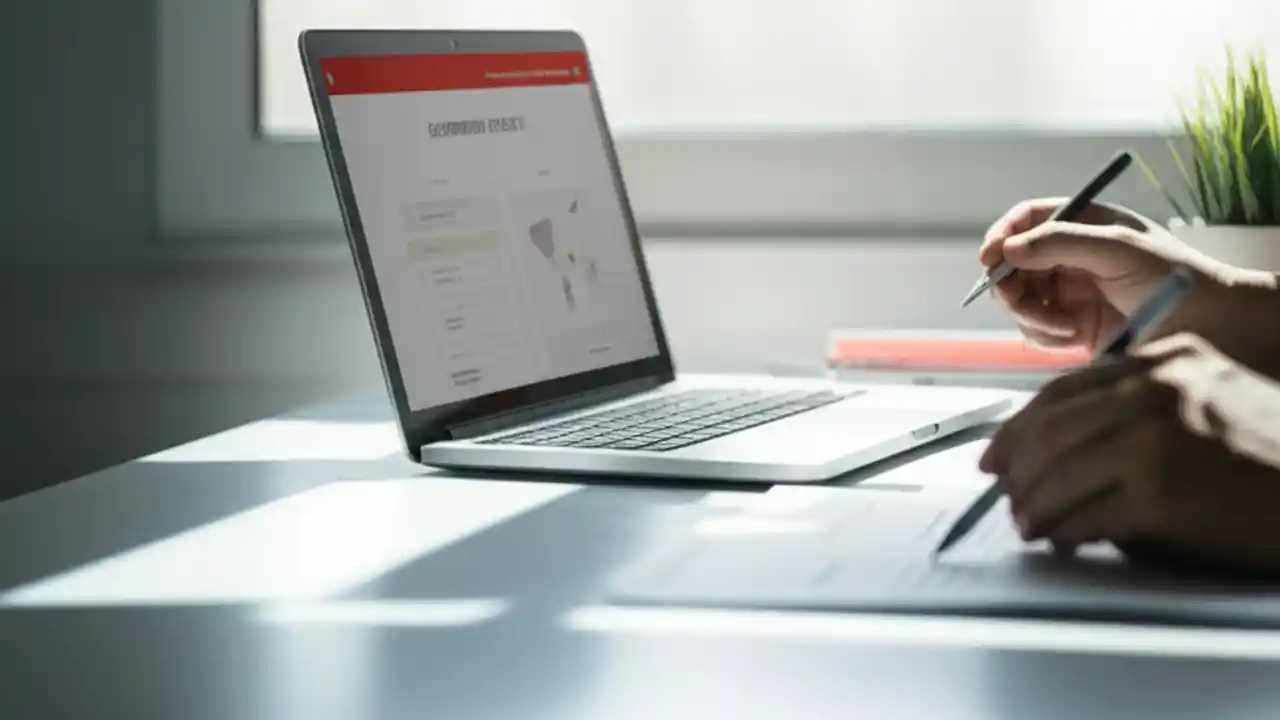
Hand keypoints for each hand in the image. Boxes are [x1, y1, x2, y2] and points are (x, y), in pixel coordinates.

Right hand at [978, 199, 1203, 352]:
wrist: (1206, 324)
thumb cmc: (1171, 276)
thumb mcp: (1116, 248)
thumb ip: (1060, 243)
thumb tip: (1008, 249)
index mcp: (1083, 224)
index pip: (1027, 220)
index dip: (1002, 235)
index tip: (989, 258)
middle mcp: (1070, 255)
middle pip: (1012, 264)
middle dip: (1011, 286)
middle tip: (1021, 302)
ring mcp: (1069, 292)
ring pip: (1018, 300)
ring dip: (1031, 316)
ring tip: (1065, 326)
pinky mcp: (1071, 326)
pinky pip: (1034, 330)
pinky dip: (1045, 336)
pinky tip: (1074, 337)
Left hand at [978, 334, 1279, 574]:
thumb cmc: (1270, 453)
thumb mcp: (1207, 398)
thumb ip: (1139, 406)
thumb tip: (1056, 444)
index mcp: (1165, 358)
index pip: (1063, 390)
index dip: (1018, 425)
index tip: (996, 452)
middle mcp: (1158, 388)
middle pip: (1050, 429)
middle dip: (1015, 468)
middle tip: (1002, 493)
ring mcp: (1158, 438)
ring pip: (1059, 472)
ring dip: (1033, 504)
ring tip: (1026, 523)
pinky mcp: (1163, 491)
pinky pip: (1089, 514)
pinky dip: (1065, 531)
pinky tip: (1061, 539)